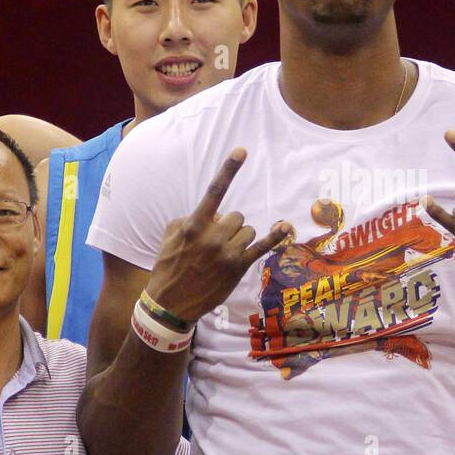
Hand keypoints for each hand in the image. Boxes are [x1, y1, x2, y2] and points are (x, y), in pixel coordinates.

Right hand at [146, 149, 293, 322]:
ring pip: (247, 231)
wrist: (170, 303)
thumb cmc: (168, 266)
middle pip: (236, 216)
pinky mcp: (238, 267)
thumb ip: (190, 218)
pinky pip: (261, 247)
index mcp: (194, 225)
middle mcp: (213, 236)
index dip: (229, 169)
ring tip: (223, 254)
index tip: (242, 150)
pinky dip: (275, 236)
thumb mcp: (170, 236)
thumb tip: (213, 215)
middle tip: (215, 242)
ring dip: (239, 238)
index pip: (214, 192)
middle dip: (228, 226)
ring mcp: (227, 253)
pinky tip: (286, 226)